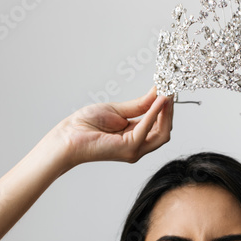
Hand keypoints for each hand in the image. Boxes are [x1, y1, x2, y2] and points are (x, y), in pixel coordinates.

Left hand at [50, 84, 173, 169]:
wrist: (69, 136)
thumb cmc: (86, 125)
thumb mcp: (118, 110)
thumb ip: (140, 105)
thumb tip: (157, 93)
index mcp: (134, 139)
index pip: (159, 126)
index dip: (165, 108)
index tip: (168, 89)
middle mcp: (137, 148)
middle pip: (164, 131)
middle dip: (170, 111)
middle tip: (171, 90)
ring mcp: (134, 150)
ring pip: (162, 133)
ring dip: (166, 112)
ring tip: (167, 93)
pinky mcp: (129, 148)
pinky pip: (147, 129)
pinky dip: (155, 113)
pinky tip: (159, 99)